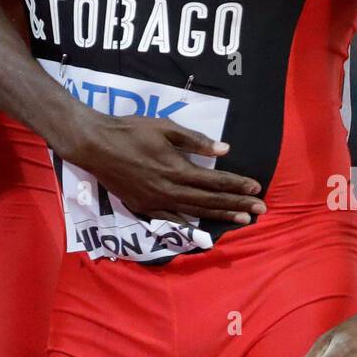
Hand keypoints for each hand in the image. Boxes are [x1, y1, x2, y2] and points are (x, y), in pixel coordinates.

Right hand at [63, 111, 265, 225]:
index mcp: (177, 170)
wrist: (95, 145)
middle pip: (210, 200)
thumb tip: (224, 150)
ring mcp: (156, 202)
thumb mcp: (165, 128)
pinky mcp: (143, 207)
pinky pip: (171, 219)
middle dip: (237, 204)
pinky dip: (189, 223)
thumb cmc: (131, 131)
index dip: (238, 185)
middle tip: (261, 209)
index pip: (215, 181)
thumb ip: (195, 141)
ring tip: (242, 219)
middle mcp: (170, 191)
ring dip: (220, 215)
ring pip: (194, 212)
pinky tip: (201, 227)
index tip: (257, 188)